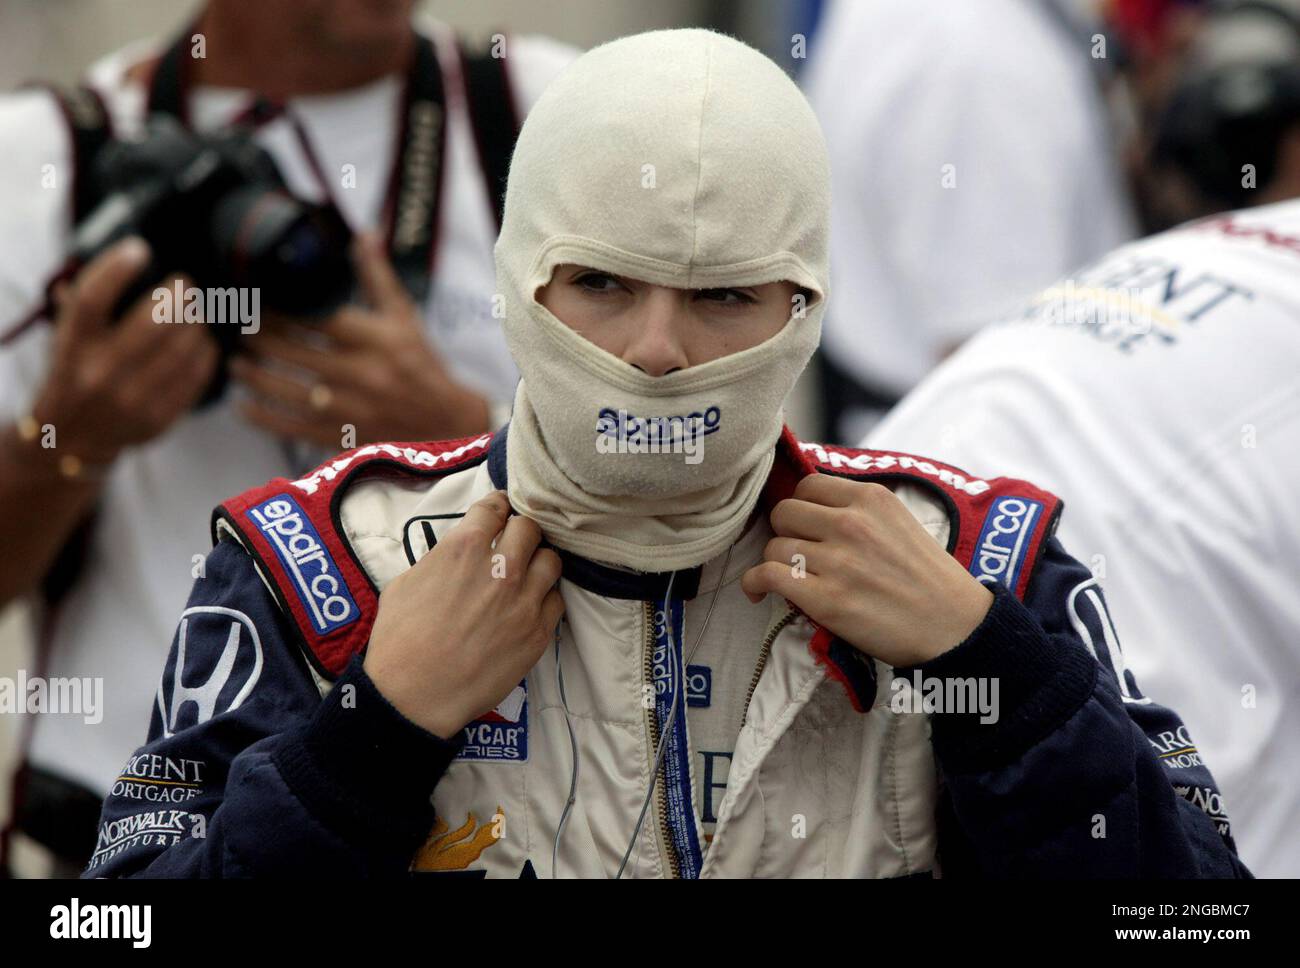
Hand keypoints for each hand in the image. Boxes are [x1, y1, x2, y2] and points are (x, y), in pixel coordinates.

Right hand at [31, 237, 219, 467]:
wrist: (74, 435)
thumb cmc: (77, 369)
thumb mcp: (68, 335)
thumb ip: (88, 300)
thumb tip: (130, 255)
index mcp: (73, 345)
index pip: (92, 301)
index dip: (117, 269)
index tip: (140, 249)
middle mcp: (100, 373)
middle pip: (154, 322)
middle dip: (179, 295)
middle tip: (186, 285)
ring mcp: (131, 400)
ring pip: (183, 348)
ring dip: (197, 322)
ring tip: (196, 313)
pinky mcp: (158, 419)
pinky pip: (196, 376)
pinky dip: (206, 352)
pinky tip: (202, 341)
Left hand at [230, 232, 489, 448]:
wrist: (445, 422)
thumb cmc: (421, 364)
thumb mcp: (404, 316)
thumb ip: (376, 276)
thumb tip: (365, 233)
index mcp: (375, 339)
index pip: (316, 318)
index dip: (281, 308)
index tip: (257, 297)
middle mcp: (360, 373)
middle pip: (294, 352)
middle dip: (259, 338)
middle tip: (238, 328)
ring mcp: (350, 407)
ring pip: (286, 389)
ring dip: (253, 376)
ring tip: (235, 363)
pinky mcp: (343, 435)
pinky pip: (292, 427)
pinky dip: (263, 417)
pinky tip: (243, 406)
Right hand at [362, 491, 563, 738]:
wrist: (415, 694)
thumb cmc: (400, 640)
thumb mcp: (405, 582)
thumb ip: (439, 559)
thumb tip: (454, 555)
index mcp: (464, 548)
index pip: (495, 507)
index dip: (498, 507)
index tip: (500, 511)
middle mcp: (502, 567)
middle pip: (530, 528)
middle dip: (521, 532)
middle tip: (513, 544)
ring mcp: (525, 600)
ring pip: (552, 561)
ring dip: (539, 562)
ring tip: (528, 574)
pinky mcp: (538, 631)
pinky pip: (557, 600)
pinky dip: (546, 598)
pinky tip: (531, 605)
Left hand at [740, 474, 993, 667]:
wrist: (955, 626)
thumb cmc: (928, 578)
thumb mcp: (899, 522)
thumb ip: (858, 510)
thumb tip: (812, 508)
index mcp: (871, 499)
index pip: (808, 486)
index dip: (801, 507)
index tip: (805, 526)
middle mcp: (851, 524)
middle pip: (784, 513)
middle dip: (786, 533)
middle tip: (799, 554)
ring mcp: (837, 561)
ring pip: (774, 546)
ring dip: (775, 562)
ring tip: (789, 578)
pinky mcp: (826, 599)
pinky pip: (767, 576)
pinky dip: (755, 584)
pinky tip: (758, 592)